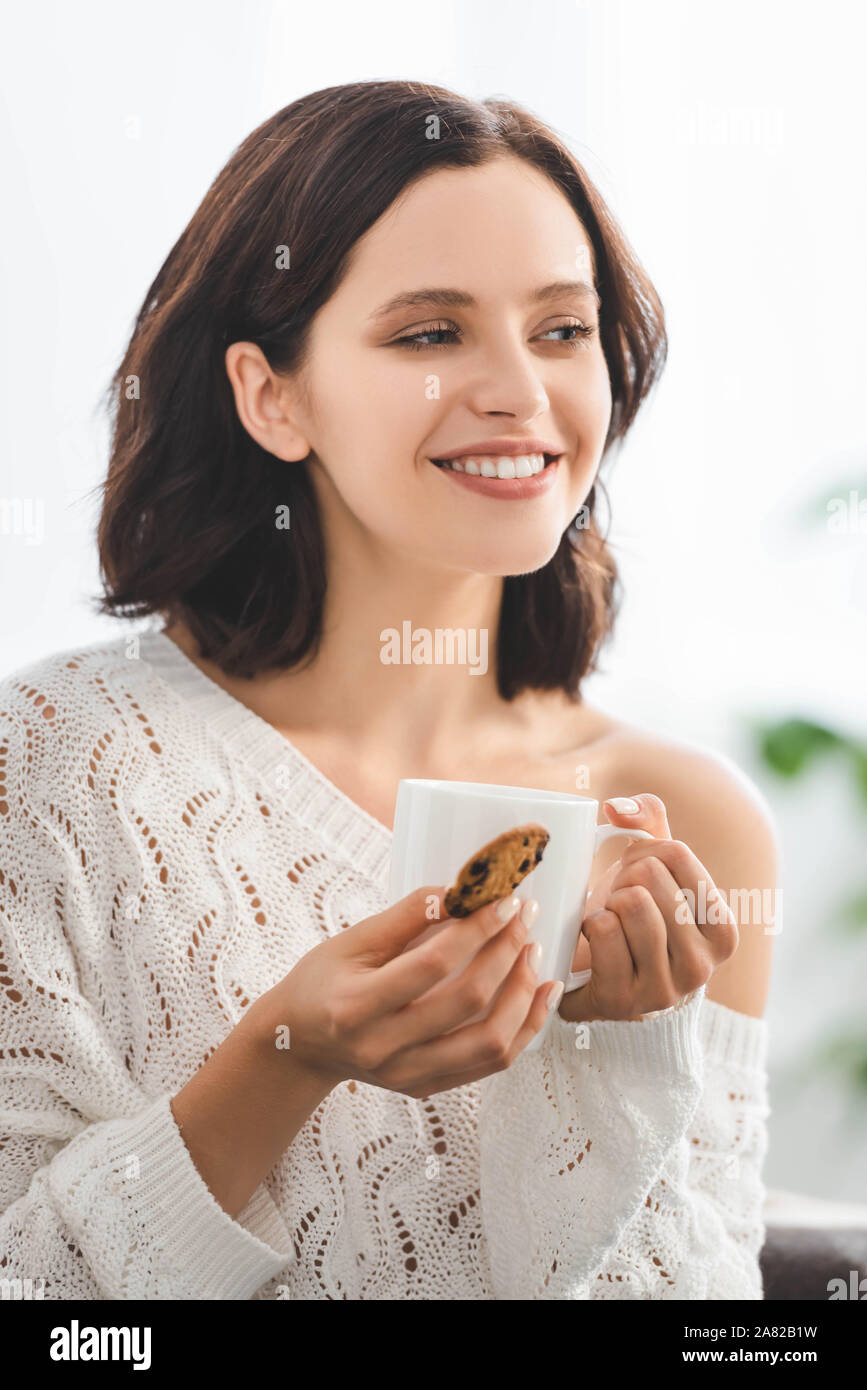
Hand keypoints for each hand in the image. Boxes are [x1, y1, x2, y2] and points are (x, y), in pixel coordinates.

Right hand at [250, 887, 559, 1097]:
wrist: (298, 1046)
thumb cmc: (320, 984)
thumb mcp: (351, 941)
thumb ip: (406, 916)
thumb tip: (461, 891)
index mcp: (356, 1006)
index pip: (431, 965)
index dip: (475, 930)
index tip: (504, 901)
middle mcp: (383, 1049)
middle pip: (467, 1002)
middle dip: (506, 953)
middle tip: (524, 918)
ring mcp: (408, 1075)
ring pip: (490, 1044)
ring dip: (524, 995)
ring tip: (533, 954)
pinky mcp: (427, 1088)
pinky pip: (490, 1064)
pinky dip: (524, 1028)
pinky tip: (540, 996)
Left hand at [558, 793, 738, 1024]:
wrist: (599, 979)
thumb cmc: (633, 918)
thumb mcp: (653, 868)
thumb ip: (646, 822)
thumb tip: (616, 807)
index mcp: (723, 932)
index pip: (677, 854)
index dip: (644, 854)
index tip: (640, 879)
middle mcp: (703, 967)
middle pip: (650, 877)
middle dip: (624, 880)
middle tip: (620, 904)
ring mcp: (664, 989)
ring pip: (631, 903)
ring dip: (608, 902)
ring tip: (610, 920)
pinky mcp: (621, 1000)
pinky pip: (604, 930)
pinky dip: (589, 923)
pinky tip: (594, 940)